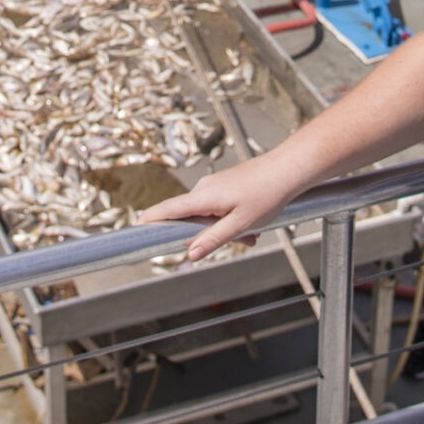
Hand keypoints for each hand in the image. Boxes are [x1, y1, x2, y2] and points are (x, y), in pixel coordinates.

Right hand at [137, 154, 310, 261]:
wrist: (288, 169)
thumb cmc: (267, 195)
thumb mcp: (240, 224)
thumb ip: (213, 239)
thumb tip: (190, 254)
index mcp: (204, 197)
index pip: (169, 210)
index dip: (152, 220)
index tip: (136, 228)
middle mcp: (204, 189)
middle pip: (192, 219)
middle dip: (210, 236)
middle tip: (243, 241)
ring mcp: (214, 185)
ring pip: (209, 216)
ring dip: (227, 229)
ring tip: (253, 233)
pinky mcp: (225, 185)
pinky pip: (219, 208)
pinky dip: (232, 219)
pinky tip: (253, 223)